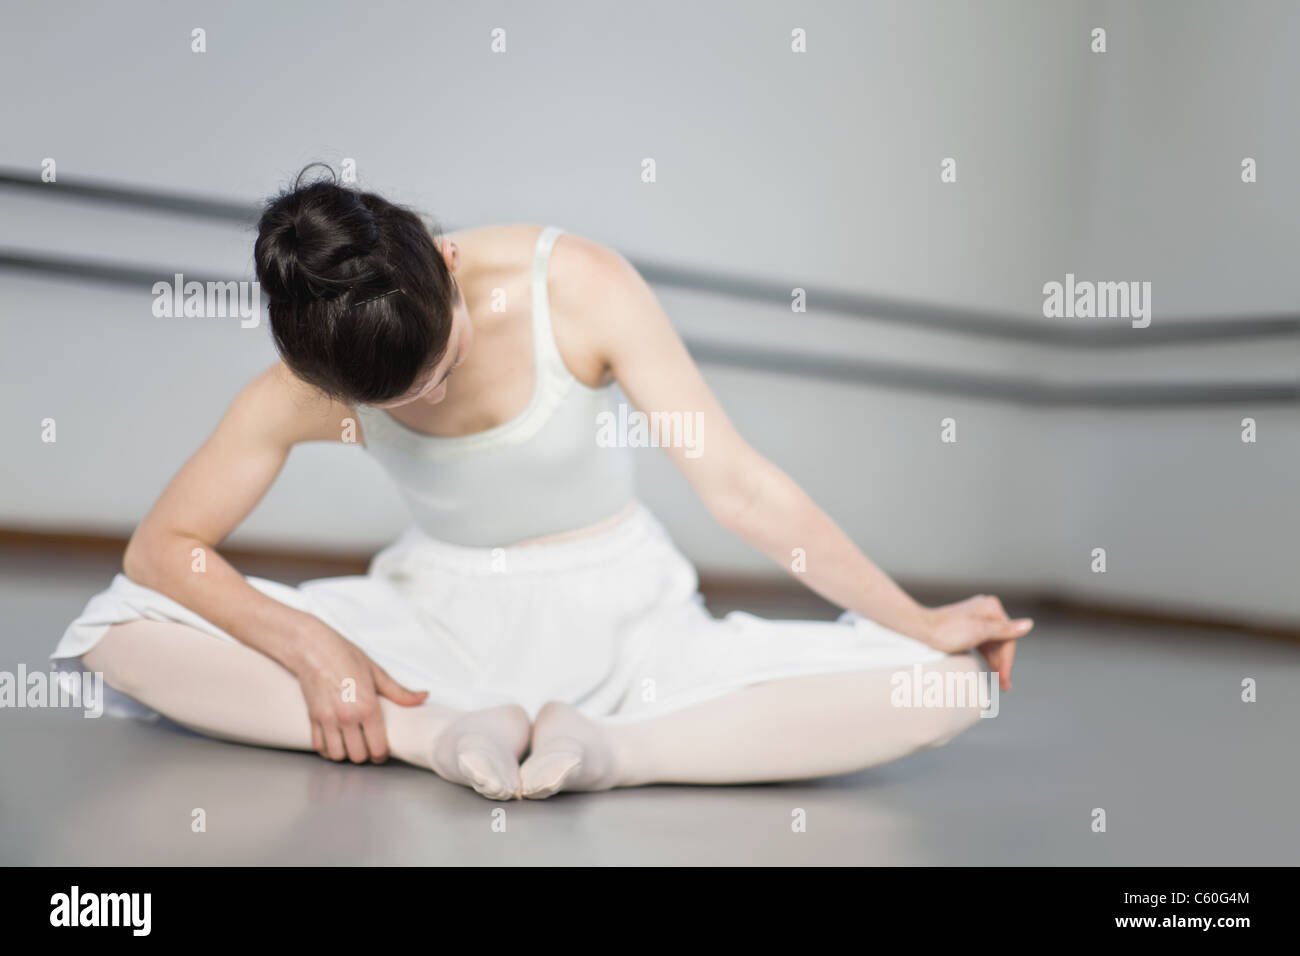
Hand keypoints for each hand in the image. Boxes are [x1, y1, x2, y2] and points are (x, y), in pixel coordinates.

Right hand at [288, 621, 427, 762]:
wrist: (314, 649)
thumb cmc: (346, 657)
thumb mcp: (377, 672)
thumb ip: (399, 692)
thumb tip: (423, 696)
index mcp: (368, 707)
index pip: (378, 748)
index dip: (382, 755)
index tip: (382, 752)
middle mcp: (348, 717)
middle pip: (358, 756)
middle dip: (365, 755)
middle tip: (367, 747)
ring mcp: (328, 720)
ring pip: (338, 755)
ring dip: (346, 754)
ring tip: (351, 745)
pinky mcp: (313, 718)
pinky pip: (320, 747)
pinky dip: (328, 749)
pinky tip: (335, 741)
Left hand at [924, 594, 1032, 691]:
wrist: (919, 631)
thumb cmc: (947, 632)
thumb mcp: (979, 632)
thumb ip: (1004, 630)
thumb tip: (1029, 624)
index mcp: (991, 607)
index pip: (1008, 637)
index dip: (1008, 659)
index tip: (1004, 679)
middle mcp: (985, 609)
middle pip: (1001, 640)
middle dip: (1002, 662)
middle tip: (1003, 684)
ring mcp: (976, 617)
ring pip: (992, 642)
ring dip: (996, 661)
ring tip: (1000, 681)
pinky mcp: (967, 626)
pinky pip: (983, 642)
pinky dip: (986, 655)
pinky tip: (990, 667)